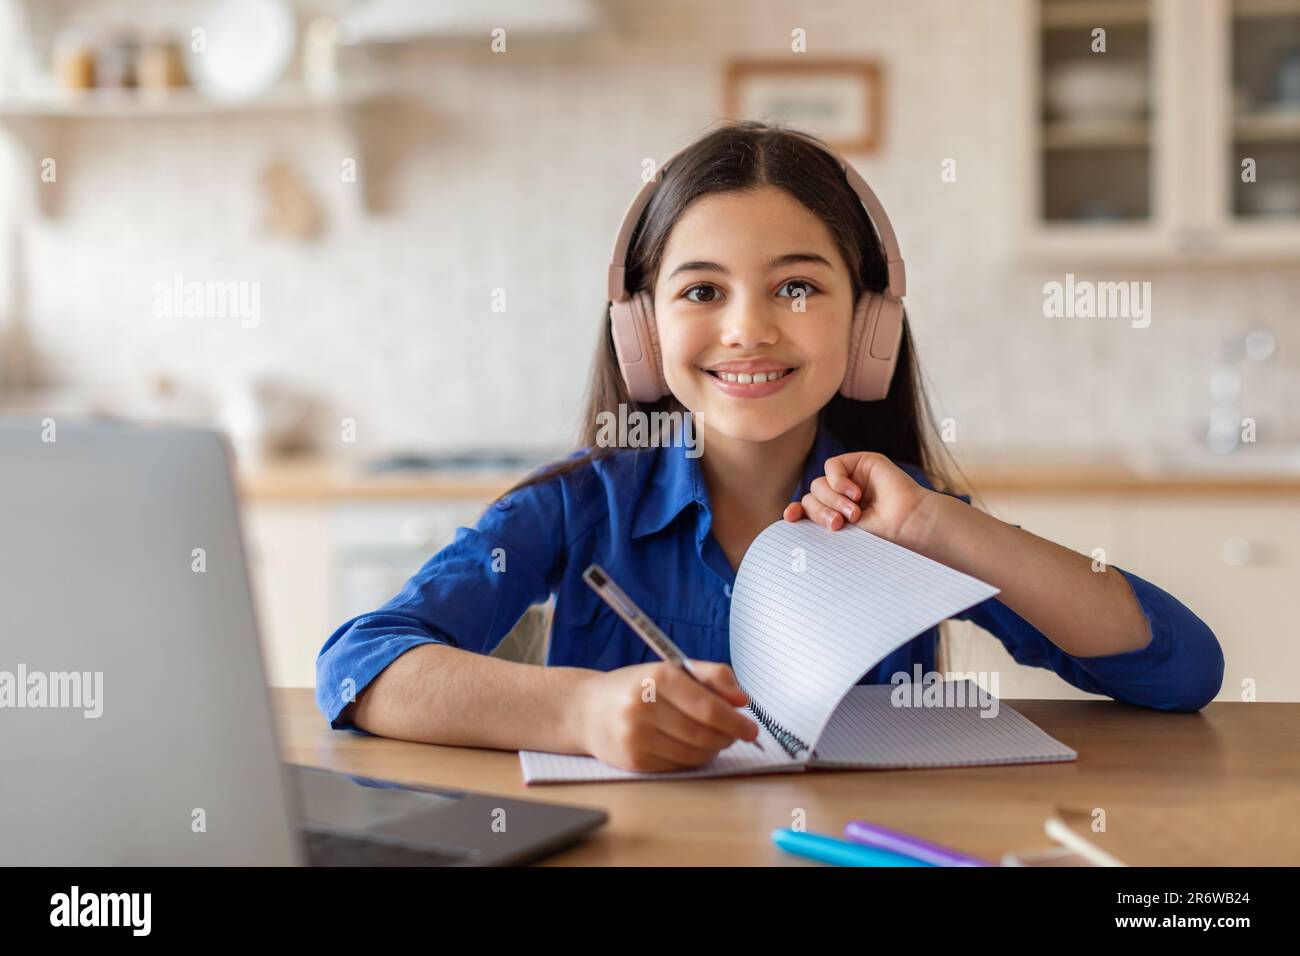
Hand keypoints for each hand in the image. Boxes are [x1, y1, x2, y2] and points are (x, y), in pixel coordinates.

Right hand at [577, 660, 760, 771]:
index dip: (736, 722)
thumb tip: (742, 700)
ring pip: (694, 754)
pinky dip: (692, 759)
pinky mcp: (634, 761)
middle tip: (736, 734)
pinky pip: (678, 766)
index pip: (709, 709)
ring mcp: (636, 736)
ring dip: (712, 749)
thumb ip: (713, 676)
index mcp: (657, 677)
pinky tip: (689, 747)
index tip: (751, 728)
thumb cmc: (637, 687)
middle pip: (705, 734)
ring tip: (712, 738)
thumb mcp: (672, 669)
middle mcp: (643, 707)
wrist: (588, 710)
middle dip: (728, 737)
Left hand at [782, 451, 937, 549]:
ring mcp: (850, 479)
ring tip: (854, 513)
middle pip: (811, 497)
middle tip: (839, 524)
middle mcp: (841, 497)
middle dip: (821, 512)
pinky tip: (856, 494)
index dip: (796, 512)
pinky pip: (832, 466)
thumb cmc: (881, 536)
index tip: (790, 518)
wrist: (906, 525)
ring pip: (818, 484)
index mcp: (836, 515)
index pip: (806, 509)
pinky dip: (838, 481)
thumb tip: (789, 514)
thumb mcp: (842, 533)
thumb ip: (817, 522)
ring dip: (833, 500)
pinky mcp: (860, 463)